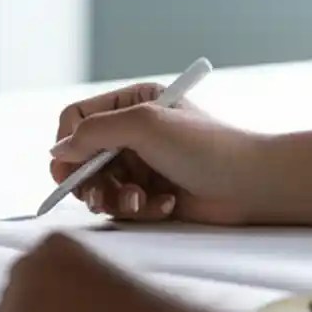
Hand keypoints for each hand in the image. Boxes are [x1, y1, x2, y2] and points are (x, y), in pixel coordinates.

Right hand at [50, 83, 262, 223]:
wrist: (253, 185)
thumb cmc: (206, 147)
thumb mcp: (144, 125)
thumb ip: (93, 132)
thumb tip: (57, 151)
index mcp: (131, 104)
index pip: (76, 119)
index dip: (67, 144)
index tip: (66, 169)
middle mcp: (133, 131)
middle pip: (82, 157)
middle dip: (90, 181)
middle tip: (96, 197)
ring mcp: (142, 163)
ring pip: (100, 186)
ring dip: (115, 198)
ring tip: (139, 201)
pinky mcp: (151, 193)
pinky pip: (123, 205)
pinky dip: (139, 208)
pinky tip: (165, 205)